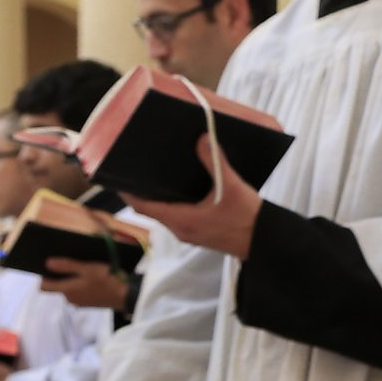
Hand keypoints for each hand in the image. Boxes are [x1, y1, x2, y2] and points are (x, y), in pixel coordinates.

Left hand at [40, 258, 130, 312]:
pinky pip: (79, 292)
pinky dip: (81, 285)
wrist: (126, 296)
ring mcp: (80, 303)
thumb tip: (46, 263)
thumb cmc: (106, 280)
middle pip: (58, 286)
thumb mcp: (86, 269)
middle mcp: (70, 299)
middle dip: (61, 275)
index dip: (44, 275)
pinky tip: (92, 277)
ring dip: (73, 279)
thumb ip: (66, 266)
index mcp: (66, 291)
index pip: (44, 286)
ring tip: (84, 267)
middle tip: (72, 261)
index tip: (51, 264)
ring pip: (69, 289)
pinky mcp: (89, 303)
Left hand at [122, 136, 260, 259]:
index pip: (144, 206)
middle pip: (151, 209)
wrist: (264, 242)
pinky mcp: (199, 233)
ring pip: (164, 213)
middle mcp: (181, 229)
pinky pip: (177, 216)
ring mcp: (189, 233)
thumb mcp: (231, 187)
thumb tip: (202, 138)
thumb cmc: (247, 218)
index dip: (128, 192)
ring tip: (154, 176)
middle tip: (136, 169)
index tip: (117, 177)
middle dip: (142, 192)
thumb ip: (215, 162)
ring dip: (157, 198)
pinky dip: (171, 203)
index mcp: (182, 220)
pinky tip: (180, 189)